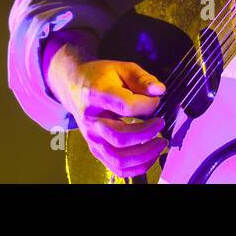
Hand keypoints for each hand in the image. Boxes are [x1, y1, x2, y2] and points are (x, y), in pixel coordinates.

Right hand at [48, 44, 167, 178]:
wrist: (74, 86)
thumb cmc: (101, 76)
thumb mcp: (122, 68)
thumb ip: (142, 78)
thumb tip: (160, 91)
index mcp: (96, 95)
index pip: (125, 106)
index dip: (147, 105)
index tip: (156, 100)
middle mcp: (91, 120)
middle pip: (120, 137)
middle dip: (147, 133)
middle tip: (161, 123)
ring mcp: (91, 137)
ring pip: (118, 158)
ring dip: (144, 154)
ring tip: (160, 143)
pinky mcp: (95, 149)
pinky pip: (116, 167)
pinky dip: (137, 167)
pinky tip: (150, 155)